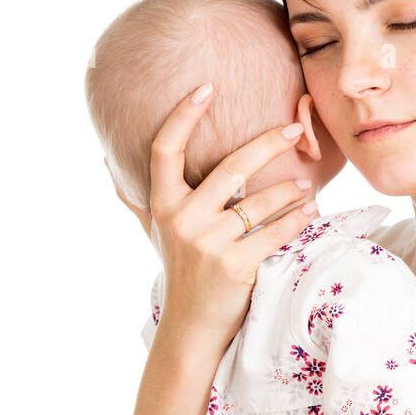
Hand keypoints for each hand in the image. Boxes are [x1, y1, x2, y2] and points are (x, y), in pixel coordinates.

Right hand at [145, 87, 321, 348]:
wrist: (191, 327)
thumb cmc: (179, 272)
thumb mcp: (153, 233)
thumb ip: (134, 199)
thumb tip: (105, 165)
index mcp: (162, 205)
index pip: (165, 149)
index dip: (183, 115)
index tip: (206, 87)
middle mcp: (182, 219)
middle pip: (231, 167)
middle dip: (267, 143)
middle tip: (293, 128)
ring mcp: (208, 243)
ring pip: (259, 201)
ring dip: (290, 189)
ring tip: (306, 184)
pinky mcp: (236, 266)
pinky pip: (275, 232)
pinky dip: (297, 220)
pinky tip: (309, 211)